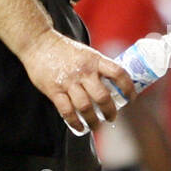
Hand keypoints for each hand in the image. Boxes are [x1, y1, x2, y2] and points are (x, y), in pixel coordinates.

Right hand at [20, 27, 135, 132]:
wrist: (39, 43)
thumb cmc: (64, 49)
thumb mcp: (86, 53)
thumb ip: (97, 67)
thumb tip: (112, 84)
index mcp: (94, 60)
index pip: (118, 73)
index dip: (128, 87)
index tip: (132, 98)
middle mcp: (83, 71)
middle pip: (102, 96)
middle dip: (110, 111)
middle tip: (112, 117)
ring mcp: (68, 81)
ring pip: (85, 107)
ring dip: (93, 120)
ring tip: (97, 126)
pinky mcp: (54, 90)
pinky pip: (67, 111)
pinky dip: (75, 122)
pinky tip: (80, 127)